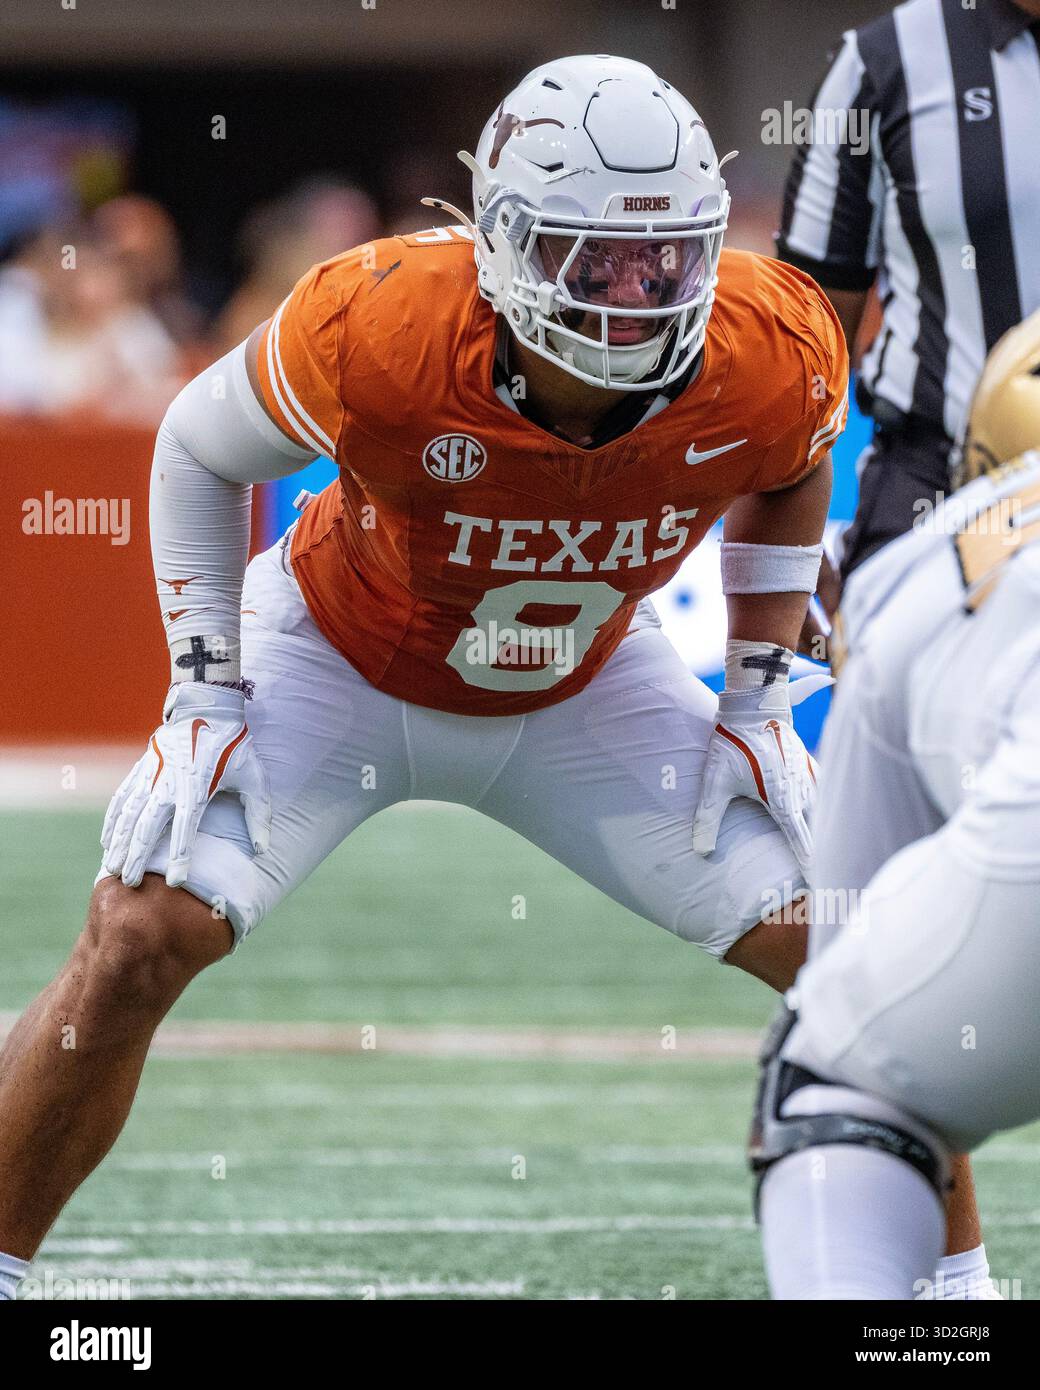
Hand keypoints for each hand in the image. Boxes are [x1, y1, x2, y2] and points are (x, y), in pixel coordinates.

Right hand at [101, 683, 270, 889]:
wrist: (205, 708)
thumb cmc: (234, 747)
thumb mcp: (254, 776)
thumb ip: (259, 813)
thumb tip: (261, 849)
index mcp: (197, 784)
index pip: (186, 826)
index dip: (180, 854)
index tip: (175, 881)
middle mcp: (169, 781)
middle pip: (148, 824)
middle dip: (138, 855)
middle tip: (130, 883)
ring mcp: (151, 774)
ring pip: (129, 813)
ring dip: (119, 842)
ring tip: (112, 868)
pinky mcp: (141, 769)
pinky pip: (121, 798)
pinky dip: (113, 820)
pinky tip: (107, 841)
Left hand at [692, 676, 829, 874]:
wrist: (754, 705)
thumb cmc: (733, 742)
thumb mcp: (715, 780)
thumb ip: (708, 817)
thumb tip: (701, 851)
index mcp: (781, 799)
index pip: (801, 841)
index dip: (811, 865)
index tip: (821, 886)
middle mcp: (801, 790)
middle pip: (819, 830)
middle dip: (825, 854)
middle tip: (832, 879)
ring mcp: (809, 776)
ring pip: (825, 812)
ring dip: (828, 832)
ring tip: (835, 855)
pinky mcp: (810, 765)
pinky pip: (826, 793)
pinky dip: (828, 810)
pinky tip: (829, 819)